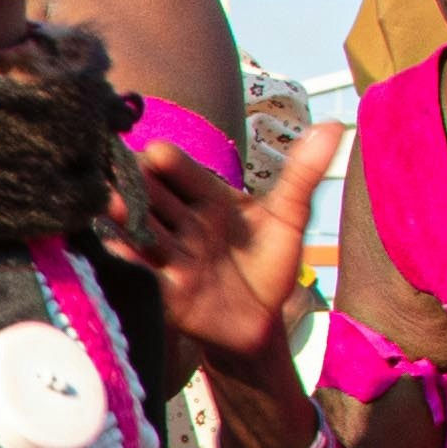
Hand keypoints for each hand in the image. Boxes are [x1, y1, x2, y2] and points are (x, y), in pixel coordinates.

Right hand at [116, 106, 349, 385]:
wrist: (261, 322)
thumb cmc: (269, 263)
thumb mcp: (289, 217)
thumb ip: (303, 174)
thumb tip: (337, 125)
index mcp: (207, 196)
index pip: (181, 170)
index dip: (169, 162)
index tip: (157, 154)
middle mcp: (182, 220)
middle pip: (151, 194)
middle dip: (134, 183)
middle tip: (121, 173)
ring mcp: (170, 254)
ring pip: (142, 228)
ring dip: (124, 217)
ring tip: (110, 205)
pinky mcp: (164, 289)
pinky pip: (140, 272)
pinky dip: (125, 261)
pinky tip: (113, 250)